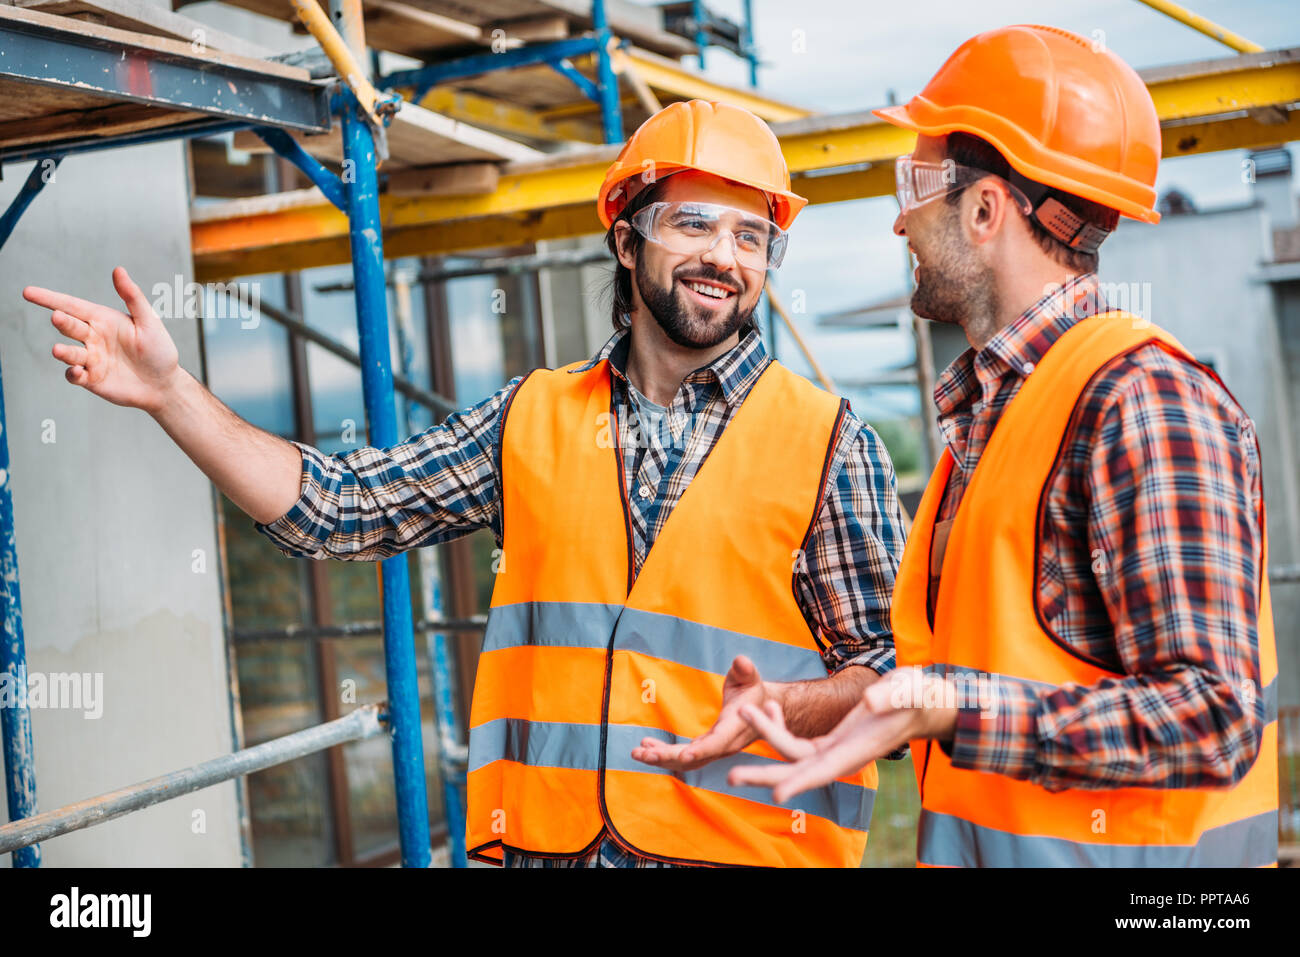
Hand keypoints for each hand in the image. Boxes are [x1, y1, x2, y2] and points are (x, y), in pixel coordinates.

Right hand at [24, 267, 181, 413]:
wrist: (164, 384)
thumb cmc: (159, 350)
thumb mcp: (149, 322)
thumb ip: (133, 296)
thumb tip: (118, 270)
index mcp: (103, 319)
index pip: (72, 305)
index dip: (50, 298)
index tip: (28, 292)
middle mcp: (92, 337)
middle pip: (70, 326)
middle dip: (62, 321)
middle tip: (58, 317)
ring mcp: (90, 358)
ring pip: (69, 352)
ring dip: (63, 351)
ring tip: (59, 350)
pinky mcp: (91, 379)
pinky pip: (75, 376)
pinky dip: (73, 373)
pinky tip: (77, 371)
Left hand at [631, 654, 774, 771]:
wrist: (760, 710)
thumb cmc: (753, 690)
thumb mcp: (751, 678)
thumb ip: (745, 671)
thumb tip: (741, 661)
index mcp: (735, 727)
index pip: (718, 742)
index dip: (702, 750)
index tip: (685, 754)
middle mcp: (724, 744)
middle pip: (695, 757)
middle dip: (668, 756)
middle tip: (643, 753)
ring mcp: (714, 750)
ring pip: (686, 761)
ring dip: (661, 757)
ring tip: (637, 752)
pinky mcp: (705, 749)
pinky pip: (683, 756)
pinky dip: (664, 752)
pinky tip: (646, 746)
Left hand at [727, 666, 957, 802]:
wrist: (918, 702)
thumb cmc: (917, 697)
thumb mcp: (908, 692)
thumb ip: (890, 697)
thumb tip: (869, 700)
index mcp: (858, 750)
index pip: (824, 771)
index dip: (800, 783)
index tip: (776, 794)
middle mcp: (842, 756)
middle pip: (797, 771)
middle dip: (765, 774)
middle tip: (731, 777)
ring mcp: (834, 750)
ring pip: (790, 754)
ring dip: (764, 736)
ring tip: (741, 713)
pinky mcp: (829, 741)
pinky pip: (795, 740)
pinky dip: (777, 725)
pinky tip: (766, 706)